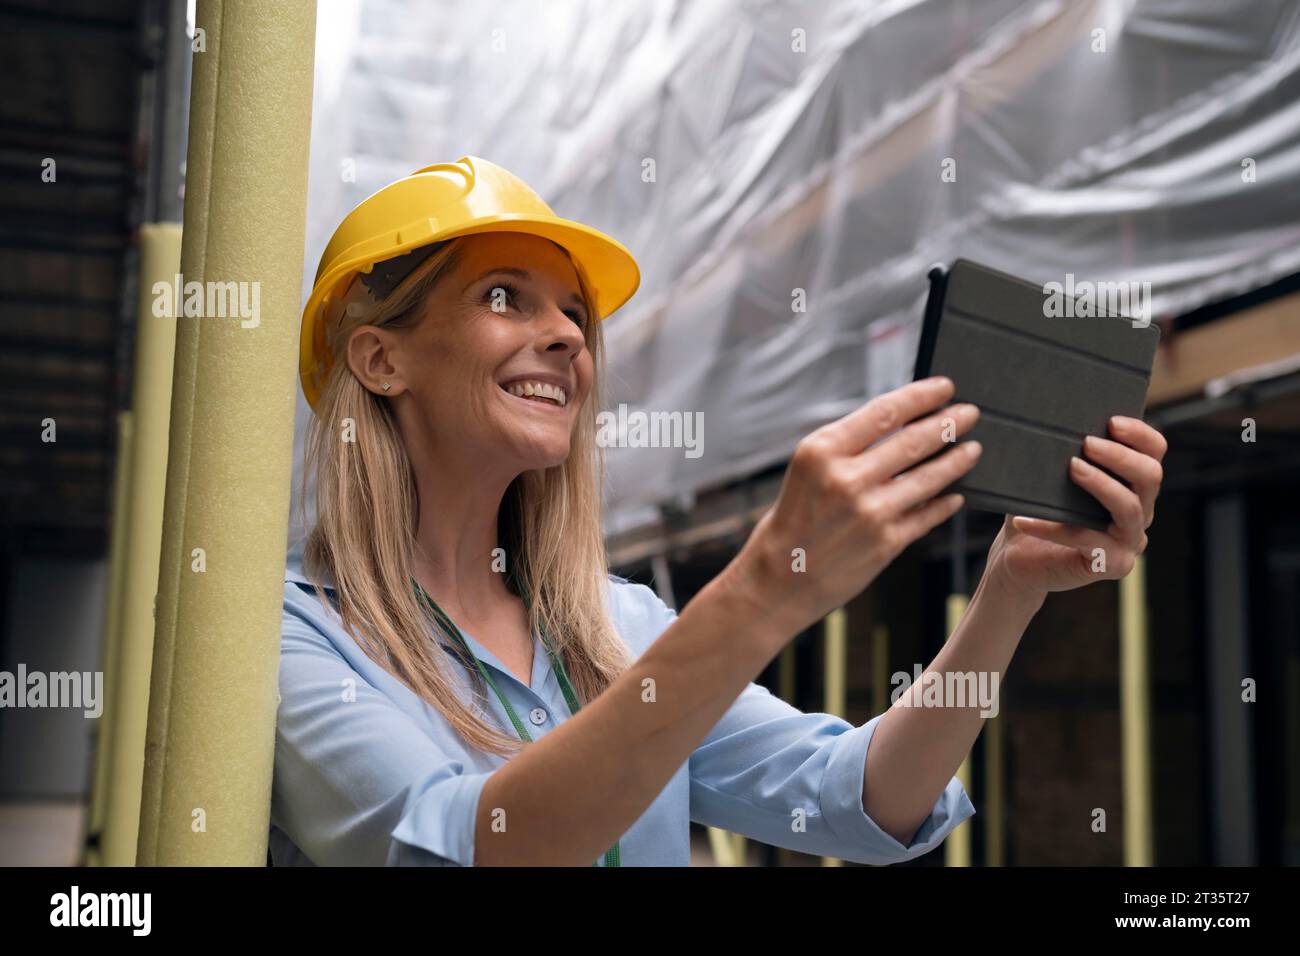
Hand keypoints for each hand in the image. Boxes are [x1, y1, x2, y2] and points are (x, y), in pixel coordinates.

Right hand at [727, 376, 980, 634]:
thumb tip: (903, 423)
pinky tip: (955, 495)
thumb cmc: (793, 518)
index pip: (884, 411)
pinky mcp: (885, 543)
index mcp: (822, 451)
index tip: (945, 387)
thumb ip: (849, 446)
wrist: (778, 578)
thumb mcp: (808, 468)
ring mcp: (869, 512)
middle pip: (914, 441)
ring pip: (929, 477)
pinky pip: (927, 515)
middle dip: (949, 423)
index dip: (922, 396)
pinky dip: (944, 502)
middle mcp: (846, 478)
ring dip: (957, 460)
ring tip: (974, 448)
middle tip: (970, 412)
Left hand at [985, 415, 1167, 599]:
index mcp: (1132, 485)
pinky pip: (1088, 540)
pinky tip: (1023, 519)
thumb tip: (1048, 420)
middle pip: (1150, 477)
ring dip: (1101, 484)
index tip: (1111, 421)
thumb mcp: (1049, 478)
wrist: (1017, 560)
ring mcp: (1129, 541)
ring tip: (1072, 467)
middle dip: (1121, 456)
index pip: (1154, 453)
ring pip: (1129, 507)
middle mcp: (1140, 512)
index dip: (1140, 435)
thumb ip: (1060, 453)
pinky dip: (1053, 528)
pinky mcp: (1113, 564)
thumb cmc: (1036, 512)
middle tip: (1088, 443)